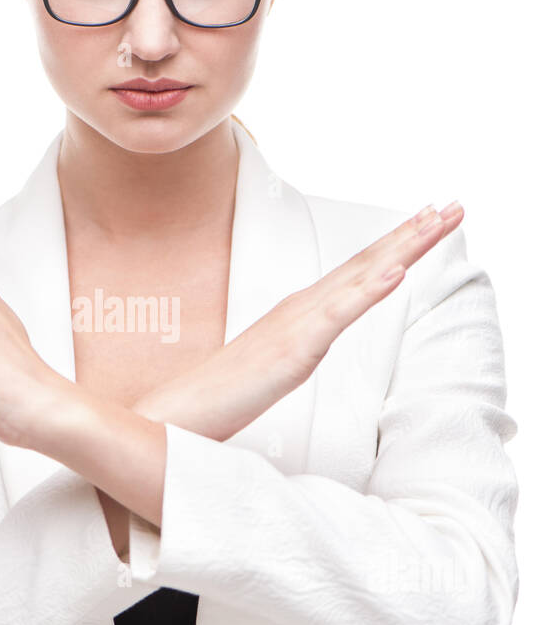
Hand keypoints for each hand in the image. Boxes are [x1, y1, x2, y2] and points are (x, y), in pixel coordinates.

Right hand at [131, 200, 464, 439]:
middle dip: (412, 233)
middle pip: (364, 264)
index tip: (428, 224)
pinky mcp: (291, 352)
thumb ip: (289, 353)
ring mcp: (296, 328)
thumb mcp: (266, 372)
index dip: (393, 248)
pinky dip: (368, 290)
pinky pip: (337, 317)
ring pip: (359, 279)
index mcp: (295, 317)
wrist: (170, 419)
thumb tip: (304, 349)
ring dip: (403, 246)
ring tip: (439, 219)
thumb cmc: (213, 402)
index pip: (354, 276)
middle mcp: (298, 311)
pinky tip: (396, 271)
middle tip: (454, 205)